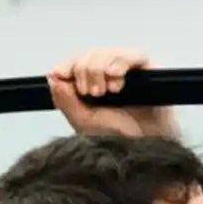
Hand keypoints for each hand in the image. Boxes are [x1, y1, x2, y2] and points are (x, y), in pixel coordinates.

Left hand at [47, 47, 180, 137]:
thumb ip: (65, 100)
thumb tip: (53, 76)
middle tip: (91, 93)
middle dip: (85, 69)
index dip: (69, 64)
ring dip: (101, 68)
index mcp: (92, 85)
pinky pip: (134, 55)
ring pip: (110, 52)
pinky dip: (120, 64)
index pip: (77, 62)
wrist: (145, 151)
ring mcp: (130, 73)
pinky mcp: (149, 73)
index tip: (62, 74)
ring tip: (106, 92)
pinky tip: (116, 81)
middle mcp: (109, 76)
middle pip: (92, 54)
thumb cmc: (117, 140)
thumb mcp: (83, 122)